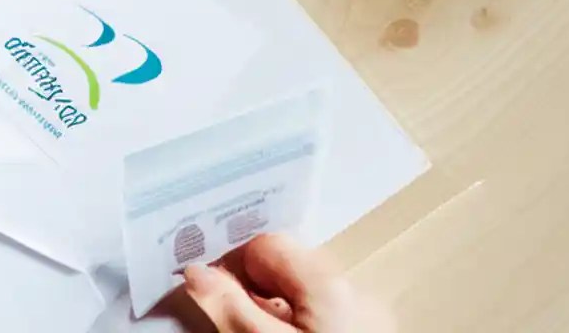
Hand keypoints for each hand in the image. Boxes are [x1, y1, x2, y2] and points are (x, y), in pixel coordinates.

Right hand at [182, 234, 394, 332]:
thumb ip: (227, 306)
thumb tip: (199, 273)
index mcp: (329, 285)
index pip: (267, 245)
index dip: (233, 266)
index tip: (210, 293)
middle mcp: (355, 295)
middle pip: (287, 272)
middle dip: (253, 293)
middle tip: (231, 325)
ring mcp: (369, 322)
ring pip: (304, 300)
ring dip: (274, 315)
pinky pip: (324, 322)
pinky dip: (299, 331)